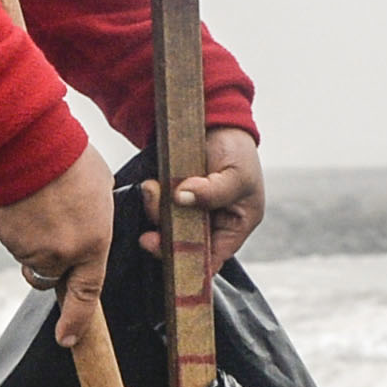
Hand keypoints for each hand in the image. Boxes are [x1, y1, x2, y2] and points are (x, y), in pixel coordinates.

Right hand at [0, 150, 117, 354]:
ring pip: (28, 255)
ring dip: (32, 235)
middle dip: (51, 257)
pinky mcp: (2, 235)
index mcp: (92, 243)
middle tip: (54, 220)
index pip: (87, 293)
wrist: (29, 141)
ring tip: (40, 197)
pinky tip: (21, 196)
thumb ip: (93, 224)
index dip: (77, 321)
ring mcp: (28, 247)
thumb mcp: (101, 192)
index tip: (67, 340)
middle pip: (50, 273)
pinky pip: (9, 237)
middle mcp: (60, 254)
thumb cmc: (71, 159)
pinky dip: (14, 222)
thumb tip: (81, 235)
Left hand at [136, 126, 263, 267]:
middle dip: (165, 239)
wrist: (216, 122)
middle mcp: (211, 225)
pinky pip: (158, 209)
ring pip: (167, 228)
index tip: (168, 259)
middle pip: (184, 247)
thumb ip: (214, 191)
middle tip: (148, 236)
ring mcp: (189, 213)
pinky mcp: (172, 200)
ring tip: (152, 189)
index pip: (213, 260)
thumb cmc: (237, 150)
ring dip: (155, 213)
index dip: (191, 265)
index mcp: (235, 226)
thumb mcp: (236, 173)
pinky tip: (151, 187)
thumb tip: (183, 198)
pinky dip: (152, 200)